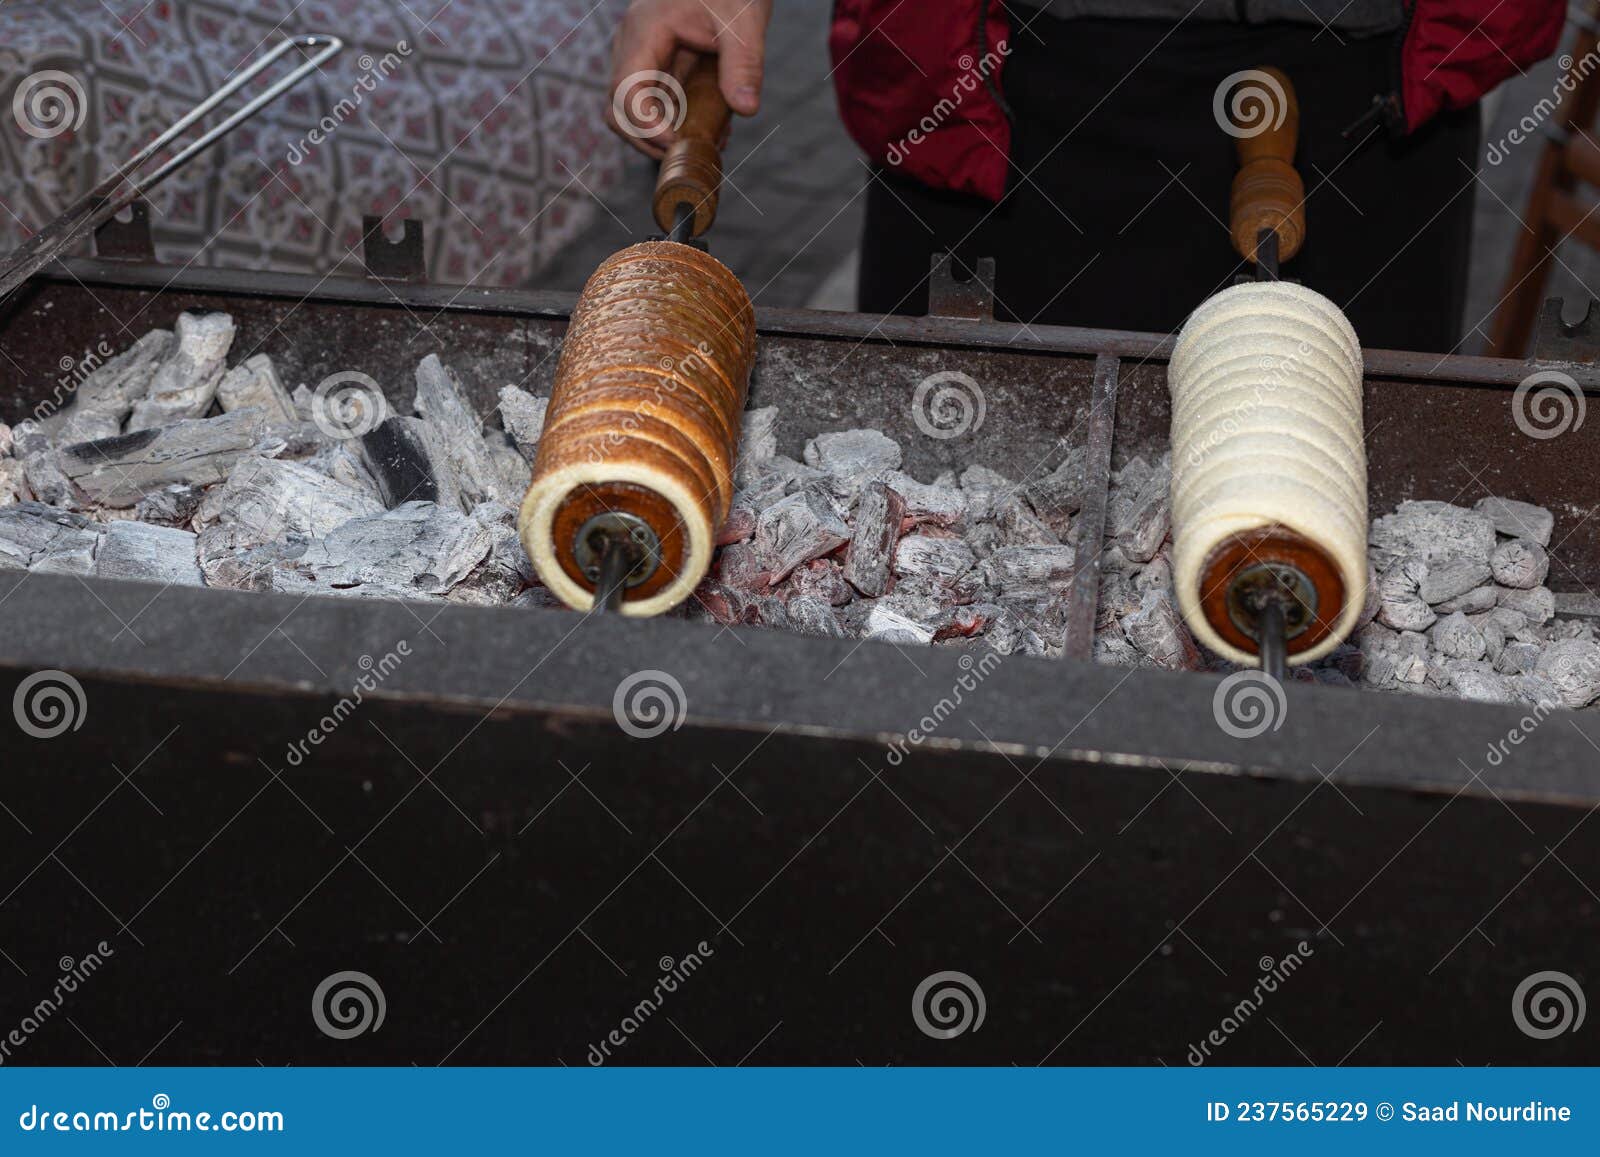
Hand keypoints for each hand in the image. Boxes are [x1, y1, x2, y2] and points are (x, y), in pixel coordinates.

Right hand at [607, 0, 772, 157]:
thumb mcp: (745, 22)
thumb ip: (743, 64)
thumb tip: (745, 109)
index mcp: (645, 30)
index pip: (625, 90)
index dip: (645, 125)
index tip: (678, 143)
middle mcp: (633, 45)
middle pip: (620, 110)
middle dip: (651, 141)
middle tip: (692, 154)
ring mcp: (642, 57)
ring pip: (635, 113)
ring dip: (667, 136)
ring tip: (711, 142)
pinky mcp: (657, 66)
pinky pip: (657, 104)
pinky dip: (680, 123)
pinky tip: (714, 129)